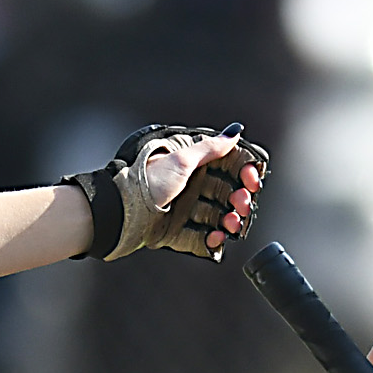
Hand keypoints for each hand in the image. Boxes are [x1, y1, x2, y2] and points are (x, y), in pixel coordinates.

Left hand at [139, 133, 263, 254]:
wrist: (120, 211)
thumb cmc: (146, 181)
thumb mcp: (181, 161)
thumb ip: (210, 148)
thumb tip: (233, 132)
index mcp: (191, 165)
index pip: (226, 168)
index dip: (243, 174)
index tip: (252, 181)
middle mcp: (189, 186)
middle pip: (225, 194)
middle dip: (239, 199)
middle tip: (242, 203)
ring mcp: (184, 210)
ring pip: (216, 217)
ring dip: (229, 221)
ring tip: (231, 224)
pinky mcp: (176, 231)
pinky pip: (201, 237)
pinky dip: (212, 239)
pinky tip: (217, 237)